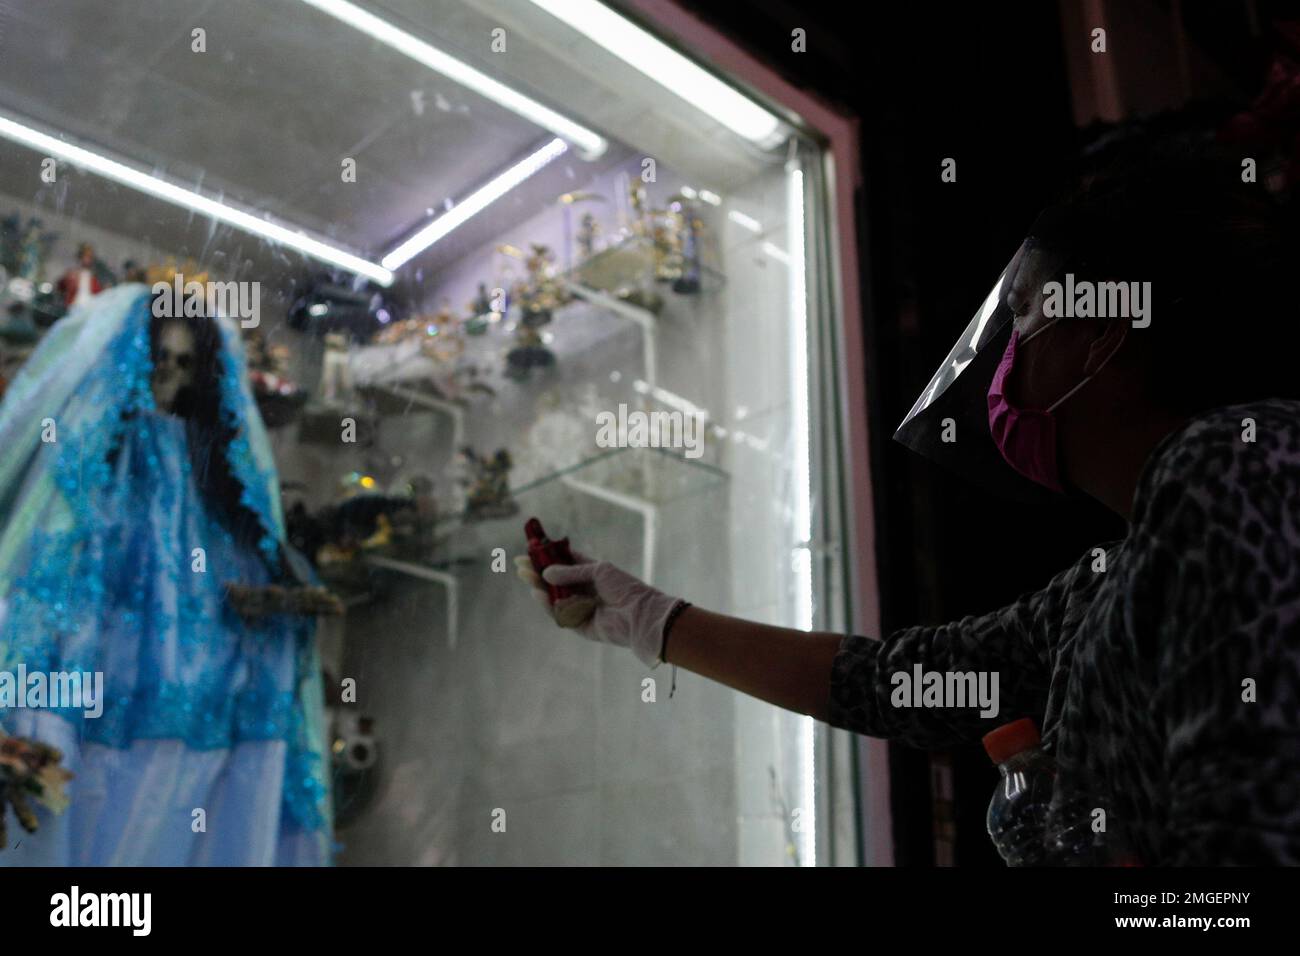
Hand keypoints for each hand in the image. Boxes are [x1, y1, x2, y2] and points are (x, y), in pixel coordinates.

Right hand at [514, 551, 680, 667]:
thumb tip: (545, 572)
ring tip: (527, 577)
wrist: (639, 614)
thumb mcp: (598, 571)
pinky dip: (549, 605)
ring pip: (555, 598)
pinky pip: (561, 614)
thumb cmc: (624, 587)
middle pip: (556, 582)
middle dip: (539, 574)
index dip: (548, 558)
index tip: (530, 552)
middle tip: (520, 567)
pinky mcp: (580, 625)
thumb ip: (571, 572)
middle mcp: (586, 590)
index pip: (566, 563)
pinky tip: (539, 594)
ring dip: (541, 588)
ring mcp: (582, 608)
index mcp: (593, 574)